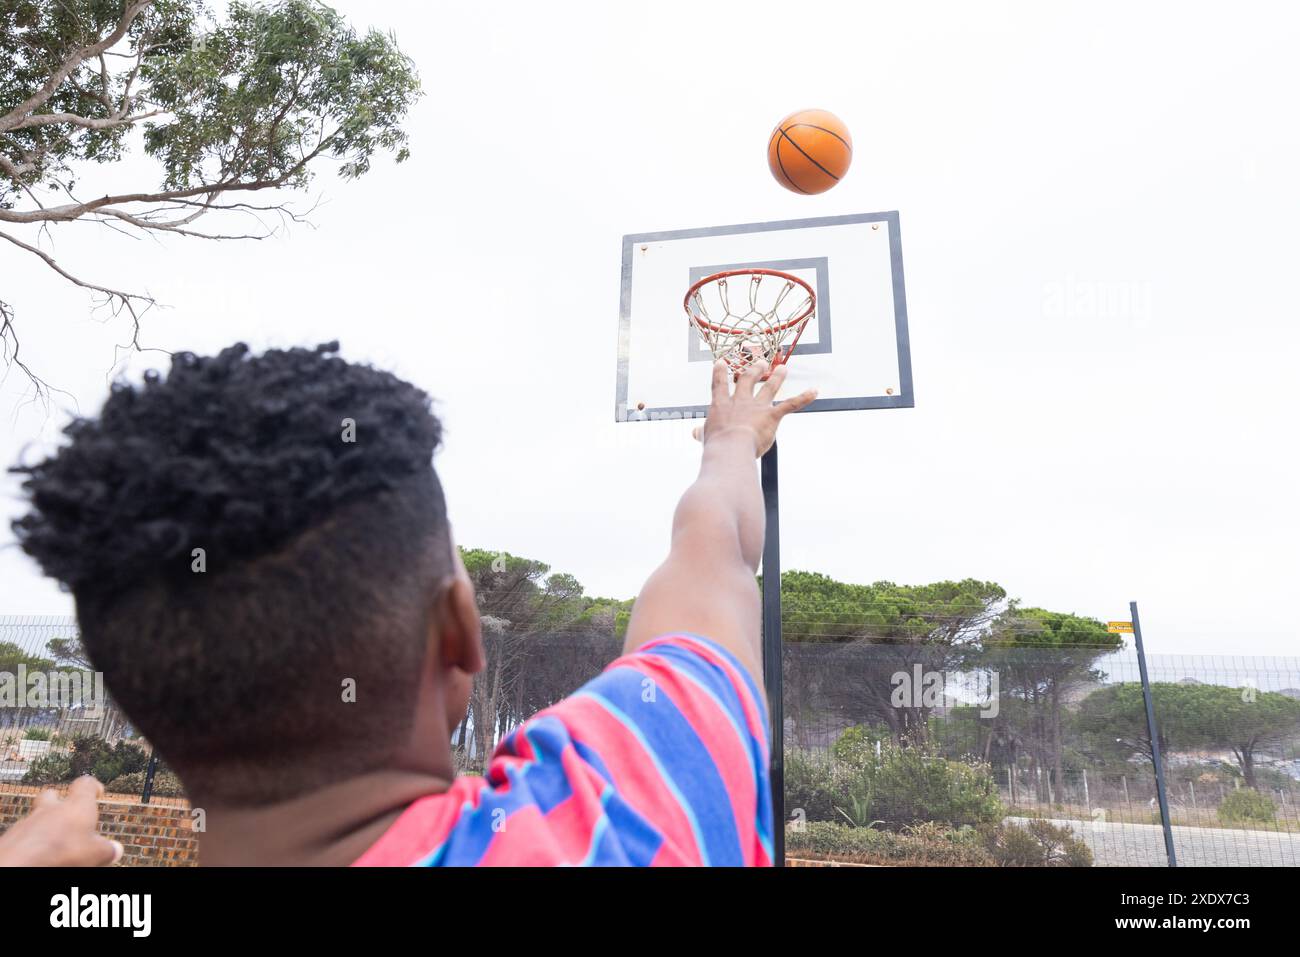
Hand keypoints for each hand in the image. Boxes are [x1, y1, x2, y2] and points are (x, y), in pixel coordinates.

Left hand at [0, 776, 122, 866]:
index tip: (97, 791)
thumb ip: (107, 849)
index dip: (92, 786)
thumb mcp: (96, 853)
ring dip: (44, 823)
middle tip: (66, 811)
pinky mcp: (12, 836)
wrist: (20, 864)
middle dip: (58, 801)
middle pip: (52, 794)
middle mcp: (52, 809)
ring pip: (36, 815)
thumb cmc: (62, 852)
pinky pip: (23, 833)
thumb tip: (116, 849)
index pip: (85, 784)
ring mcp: (29, 821)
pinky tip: (36, 852)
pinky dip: (30, 839)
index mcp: (77, 806)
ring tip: (53, 839)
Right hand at [692, 360, 816, 456]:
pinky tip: (814, 391)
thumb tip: (695, 433)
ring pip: (769, 387)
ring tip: (783, 368)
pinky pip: (790, 404)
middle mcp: (740, 402)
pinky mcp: (771, 415)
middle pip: (748, 381)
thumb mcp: (706, 437)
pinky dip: (804, 397)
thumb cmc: (716, 445)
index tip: (721, 363)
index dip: (720, 373)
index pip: (719, 385)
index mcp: (721, 406)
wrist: (731, 448)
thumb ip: (702, 433)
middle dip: (755, 370)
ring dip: (777, 377)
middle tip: (760, 362)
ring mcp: (757, 407)